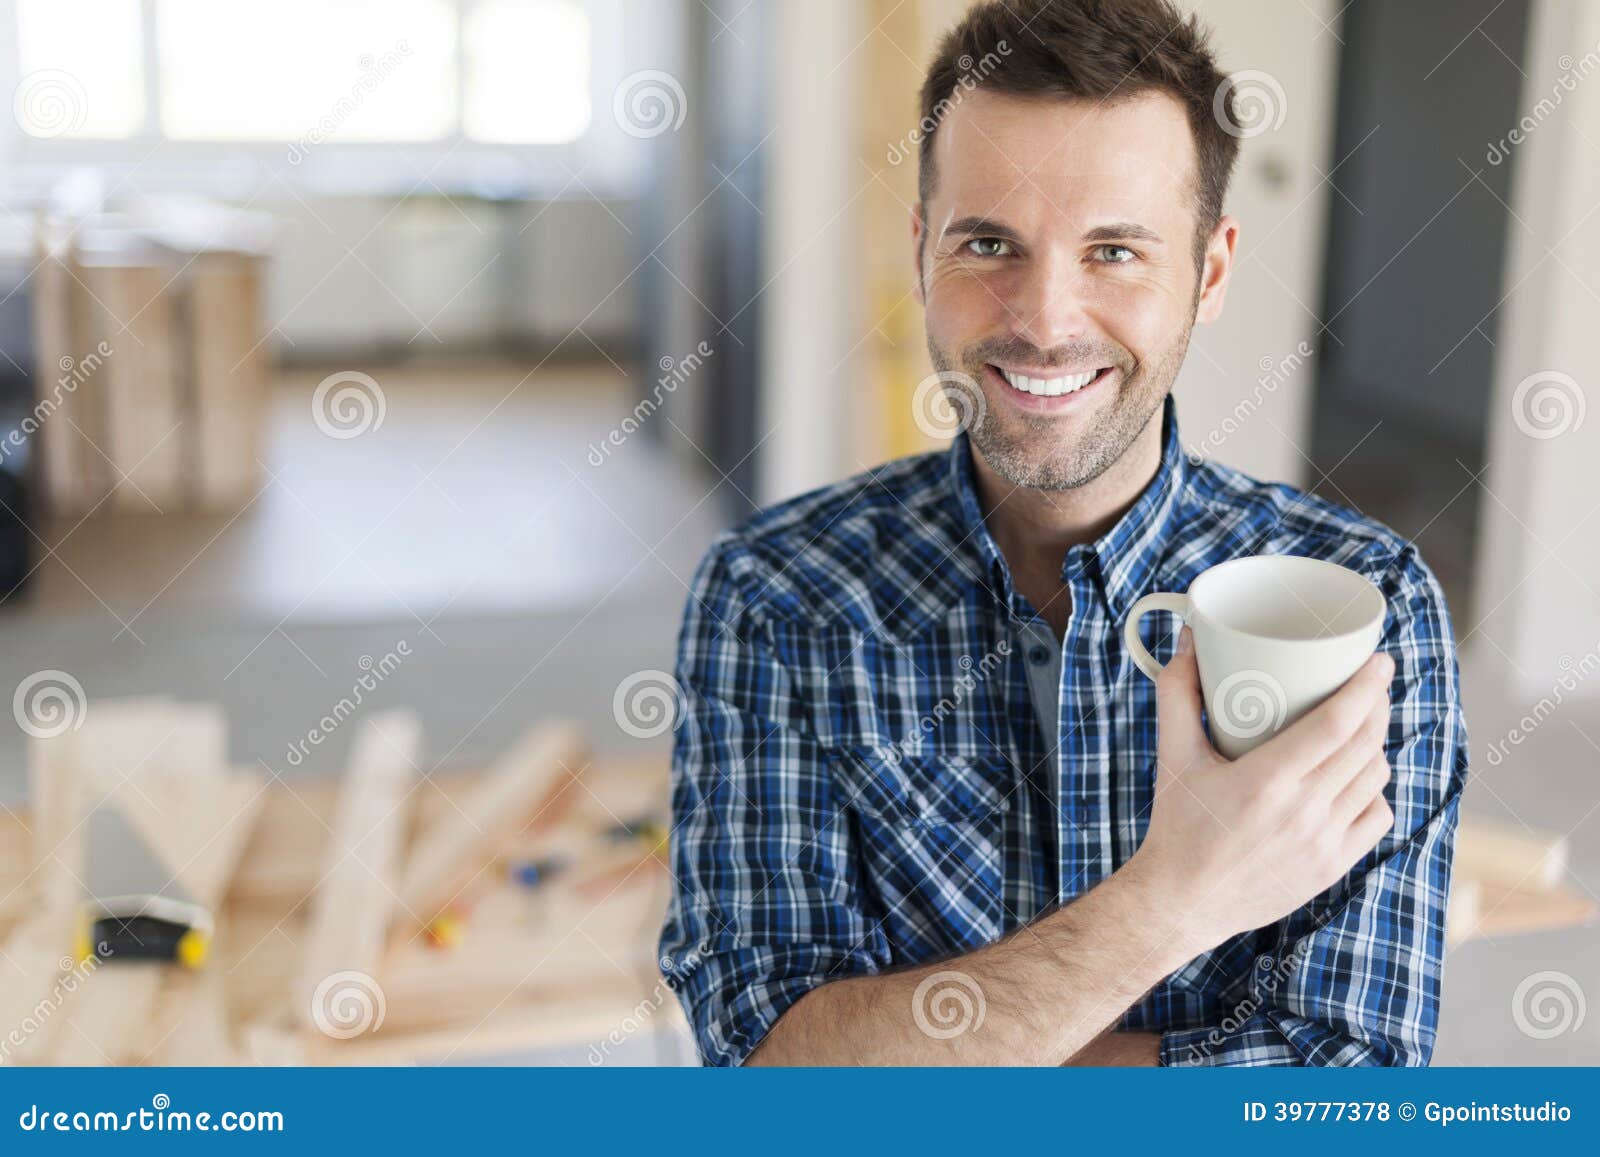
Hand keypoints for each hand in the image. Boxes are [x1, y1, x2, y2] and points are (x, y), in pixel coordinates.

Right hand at [1126, 626, 1395, 952]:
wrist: (1182, 902)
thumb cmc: (1177, 825)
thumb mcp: (1173, 756)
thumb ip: (1177, 693)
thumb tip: (1190, 640)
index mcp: (1266, 780)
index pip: (1338, 723)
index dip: (1368, 687)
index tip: (1380, 661)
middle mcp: (1303, 811)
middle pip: (1365, 744)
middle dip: (1377, 706)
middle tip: (1370, 685)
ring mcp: (1324, 842)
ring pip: (1376, 777)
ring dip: (1376, 745)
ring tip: (1362, 727)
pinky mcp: (1333, 866)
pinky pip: (1377, 816)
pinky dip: (1374, 790)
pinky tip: (1356, 777)